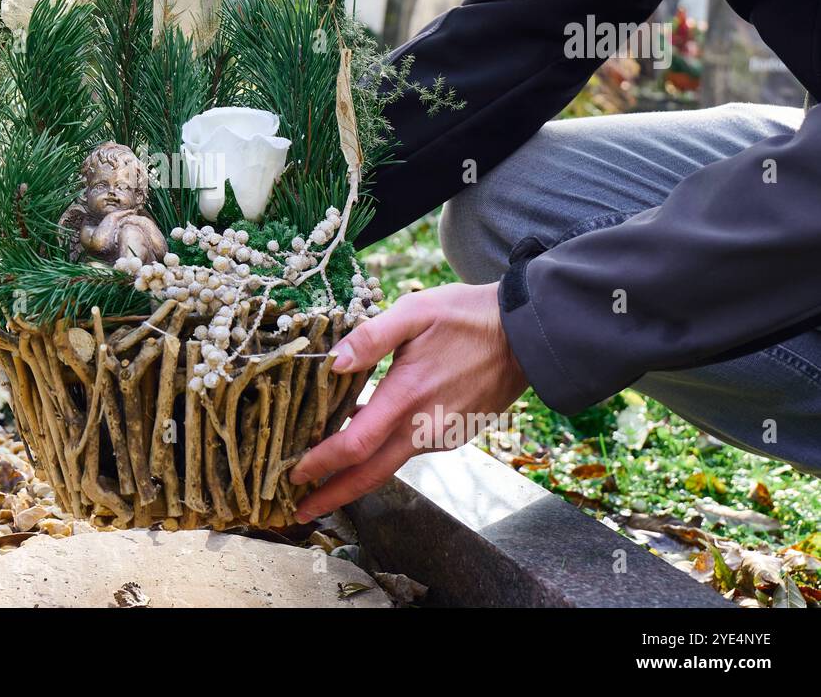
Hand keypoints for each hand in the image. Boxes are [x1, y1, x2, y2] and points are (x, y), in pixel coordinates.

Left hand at [289, 282, 527, 521]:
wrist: (528, 335)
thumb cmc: (468, 316)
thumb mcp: (416, 311)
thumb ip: (371, 336)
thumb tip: (333, 362)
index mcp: (407, 398)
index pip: (355, 446)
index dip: (321, 464)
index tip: (294, 475)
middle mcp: (424, 427)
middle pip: (370, 475)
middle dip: (333, 495)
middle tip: (301, 510)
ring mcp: (441, 435)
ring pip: (390, 463)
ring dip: (355, 473)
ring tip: (322, 473)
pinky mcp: (453, 434)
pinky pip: (409, 447)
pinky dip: (383, 450)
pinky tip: (366, 431)